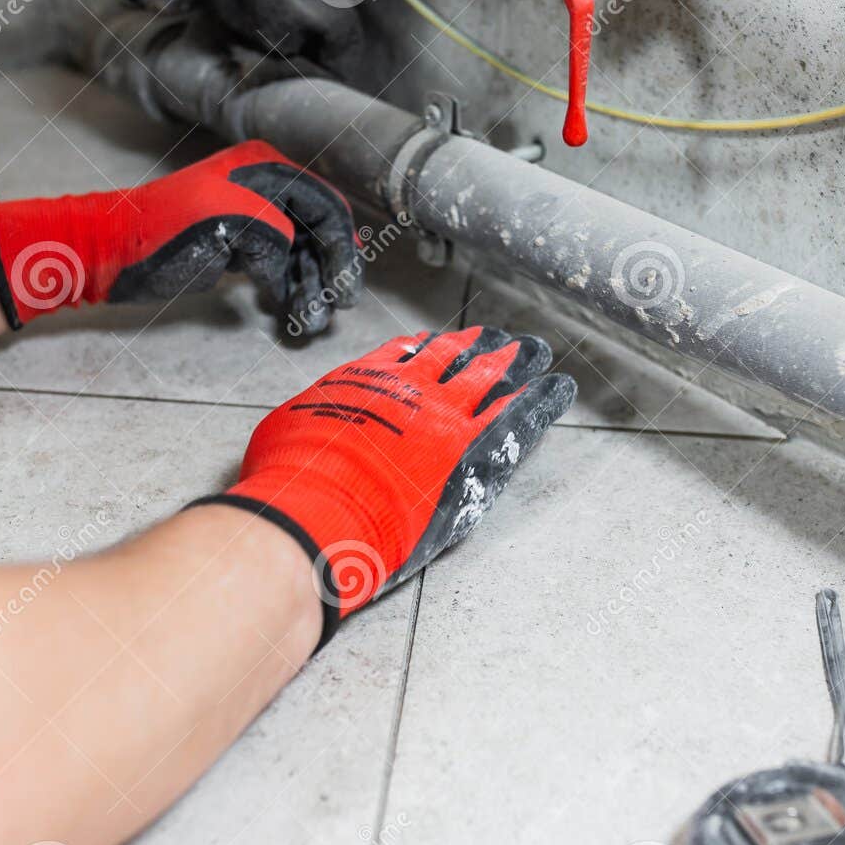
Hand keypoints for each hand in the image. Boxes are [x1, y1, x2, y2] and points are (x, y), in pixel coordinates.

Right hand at [0, 141, 360, 334]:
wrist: (111, 245)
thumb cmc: (168, 241)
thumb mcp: (234, 230)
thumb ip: (277, 235)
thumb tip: (330, 260)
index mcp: (262, 161)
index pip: (322, 200)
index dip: (342, 242)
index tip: (349, 278)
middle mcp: (261, 168)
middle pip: (325, 217)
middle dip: (340, 266)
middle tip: (345, 302)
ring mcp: (249, 191)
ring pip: (307, 242)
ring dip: (316, 286)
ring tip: (318, 318)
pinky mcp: (237, 221)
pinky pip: (278, 261)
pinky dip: (284, 290)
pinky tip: (286, 312)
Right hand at [192, 327, 577, 644]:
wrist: (322, 505)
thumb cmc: (292, 478)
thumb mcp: (284, 433)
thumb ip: (306, 423)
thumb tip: (301, 428)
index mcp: (366, 383)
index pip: (404, 356)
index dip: (427, 348)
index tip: (441, 340)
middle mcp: (411, 391)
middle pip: (454, 358)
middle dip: (479, 348)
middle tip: (499, 338)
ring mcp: (448, 418)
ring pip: (493, 379)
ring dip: (517, 363)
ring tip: (535, 350)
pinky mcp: (476, 452)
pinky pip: (520, 418)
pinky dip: (542, 401)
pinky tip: (560, 388)